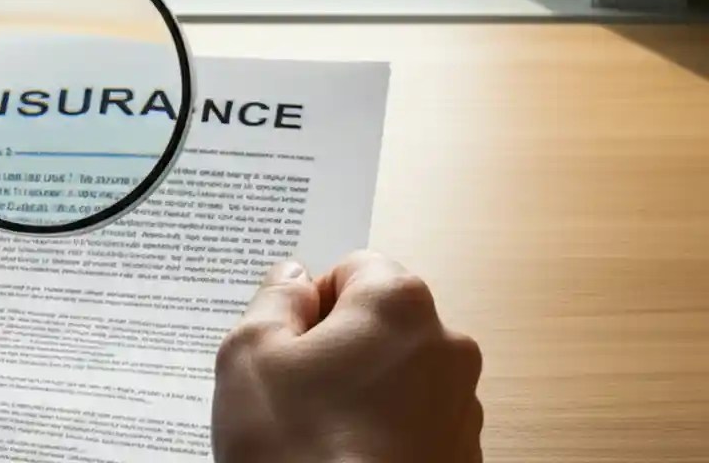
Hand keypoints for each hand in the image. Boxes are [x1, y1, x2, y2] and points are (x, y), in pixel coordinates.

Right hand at [212, 251, 482, 462]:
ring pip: (397, 377)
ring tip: (316, 438)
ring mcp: (461, 408)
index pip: (351, 269)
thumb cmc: (296, 452)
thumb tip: (292, 279)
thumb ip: (272, 300)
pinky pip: (414, 425)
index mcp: (397, 304)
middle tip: (293, 394)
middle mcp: (446, 347)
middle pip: (379, 323)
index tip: (286, 346)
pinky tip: (343, 461)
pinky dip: (383, 436)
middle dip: (337, 350)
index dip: (310, 305)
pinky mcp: (463, 458)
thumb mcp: (249, 355)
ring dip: (361, 395)